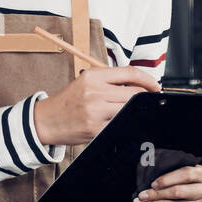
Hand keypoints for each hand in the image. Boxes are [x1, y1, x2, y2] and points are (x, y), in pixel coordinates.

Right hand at [33, 66, 160, 146]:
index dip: (148, 79)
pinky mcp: (96, 128)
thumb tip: (138, 84)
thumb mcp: (85, 82)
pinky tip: (119, 122)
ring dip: (134, 111)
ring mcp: (96, 111)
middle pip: (134, 92)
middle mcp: (95, 91)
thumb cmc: (68, 101)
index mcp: (94, 76)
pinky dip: (123, 123)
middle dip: (145, 97)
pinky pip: (119, 125)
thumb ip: (109, 81)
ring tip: (130, 111)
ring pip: (129, 109)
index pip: (130, 73)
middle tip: (148, 100)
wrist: (46, 120)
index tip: (155, 86)